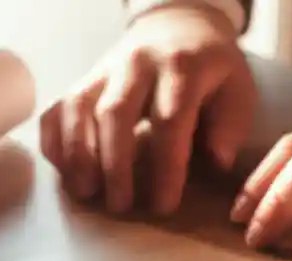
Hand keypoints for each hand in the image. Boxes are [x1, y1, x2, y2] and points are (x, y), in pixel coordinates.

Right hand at [40, 2, 256, 213]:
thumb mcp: (236, 89)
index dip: (165, 166)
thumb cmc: (209, 69)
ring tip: (85, 192)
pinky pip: (57, 109)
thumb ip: (229, 127)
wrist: (178, 25)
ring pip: (78, 108)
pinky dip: (55, 142)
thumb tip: (215, 163)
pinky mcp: (82, 80)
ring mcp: (103, 70)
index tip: (164, 205)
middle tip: (120, 206)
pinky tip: (65, 172)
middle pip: (115, 113)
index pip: (169, 119)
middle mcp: (137, 63)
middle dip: (115, 165)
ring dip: (77, 154)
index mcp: (182, 66)